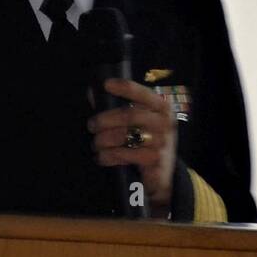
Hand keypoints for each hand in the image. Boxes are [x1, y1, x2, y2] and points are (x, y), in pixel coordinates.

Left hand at [87, 77, 176, 211]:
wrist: (164, 172)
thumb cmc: (147, 140)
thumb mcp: (140, 122)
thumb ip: (119, 107)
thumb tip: (93, 93)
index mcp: (162, 108)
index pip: (143, 93)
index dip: (125, 88)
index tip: (106, 84)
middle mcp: (165, 123)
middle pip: (129, 115)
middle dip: (105, 120)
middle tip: (92, 125)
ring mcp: (161, 143)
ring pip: (124, 137)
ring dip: (103, 140)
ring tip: (96, 144)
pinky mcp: (153, 161)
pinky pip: (124, 155)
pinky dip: (108, 156)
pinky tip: (102, 157)